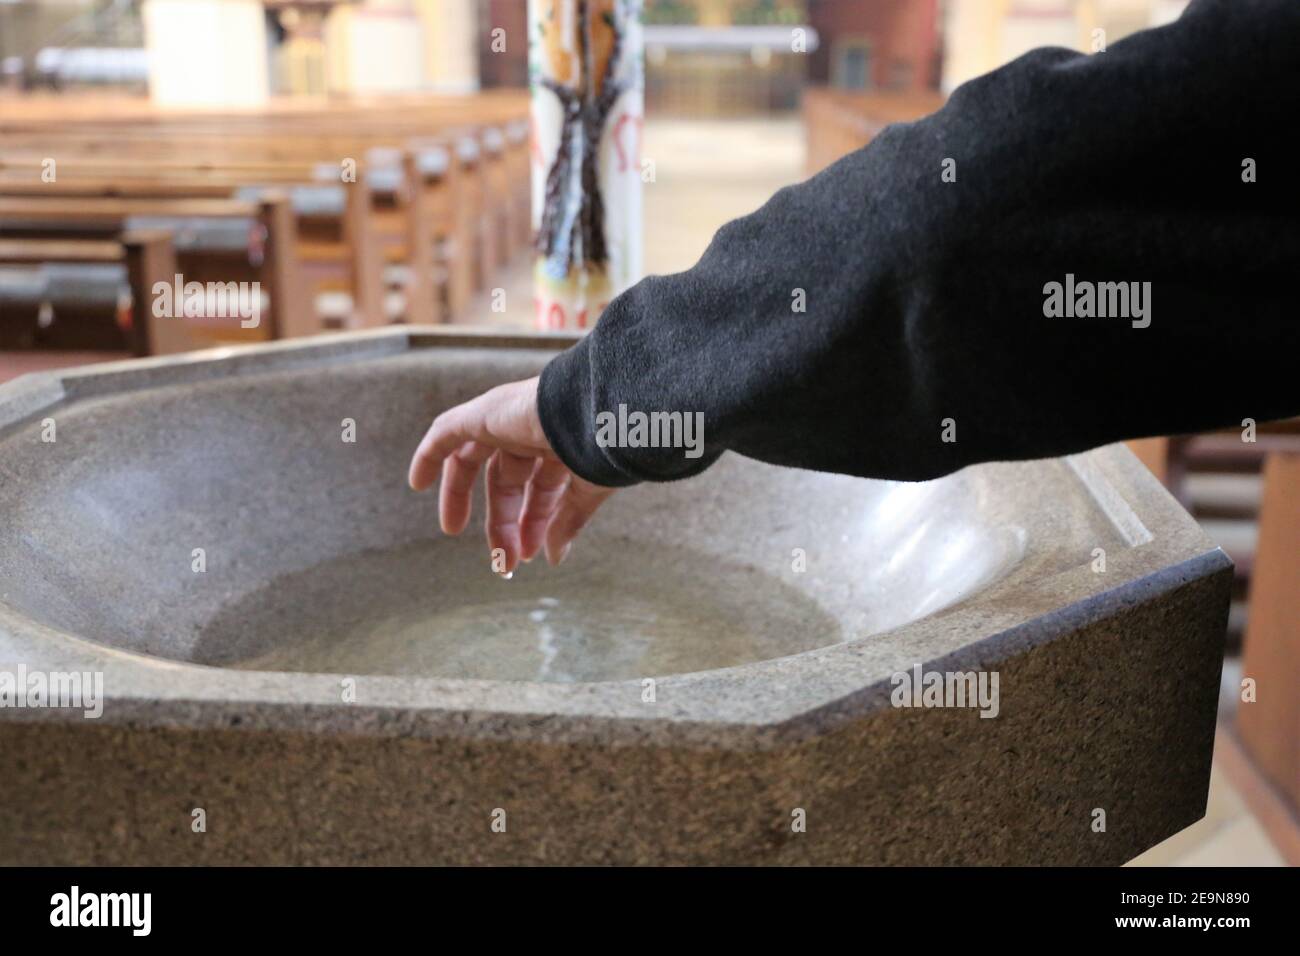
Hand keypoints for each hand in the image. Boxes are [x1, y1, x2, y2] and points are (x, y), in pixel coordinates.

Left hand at [407, 377, 615, 572]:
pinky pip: (447, 432)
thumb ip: (567, 521)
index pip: (539, 487)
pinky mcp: (484, 412)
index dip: (533, 523)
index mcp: (562, 443)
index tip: (531, 555)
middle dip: (504, 521)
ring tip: (454, 530)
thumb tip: (552, 557)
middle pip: (506, 480)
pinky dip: (430, 455)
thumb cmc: (605, 447)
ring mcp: (507, 418)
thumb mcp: (587, 490)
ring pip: (474, 460)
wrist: (602, 411)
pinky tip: (417, 483)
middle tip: (503, 560)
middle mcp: (532, 428)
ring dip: (463, 496)